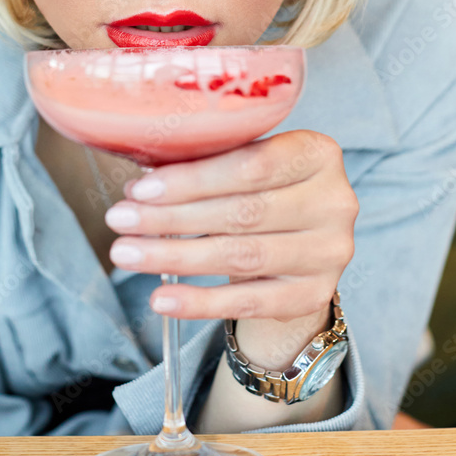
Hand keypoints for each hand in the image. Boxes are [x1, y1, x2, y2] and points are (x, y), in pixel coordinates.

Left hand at [103, 130, 358, 327]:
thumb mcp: (247, 163)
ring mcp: (330, 253)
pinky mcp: (314, 295)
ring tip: (127, 253)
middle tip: (120, 220)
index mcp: (318, 152)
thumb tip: (140, 179)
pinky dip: (200, 302)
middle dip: (173, 218)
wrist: (301, 245)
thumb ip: (208, 161)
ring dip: (176, 257)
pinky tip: (162, 298)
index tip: (140, 188)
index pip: (253, 164)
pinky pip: (249, 303)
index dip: (193, 179)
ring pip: (242, 257)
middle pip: (243, 212)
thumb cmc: (262, 191)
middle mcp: (335, 202)